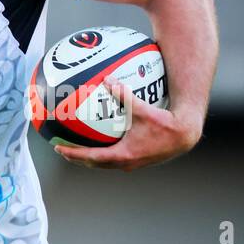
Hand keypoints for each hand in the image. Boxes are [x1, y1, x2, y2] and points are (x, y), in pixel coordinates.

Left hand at [54, 80, 202, 170]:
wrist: (184, 135)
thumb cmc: (165, 123)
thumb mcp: (141, 107)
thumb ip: (123, 94)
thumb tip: (108, 79)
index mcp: (123, 154)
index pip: (91, 157)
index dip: (73, 154)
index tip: (59, 148)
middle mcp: (127, 162)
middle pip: (95, 164)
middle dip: (78, 158)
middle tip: (64, 150)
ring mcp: (134, 163)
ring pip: (106, 163)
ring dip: (91, 157)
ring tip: (79, 149)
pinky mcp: (140, 159)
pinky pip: (117, 157)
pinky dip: (105, 152)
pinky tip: (106, 140)